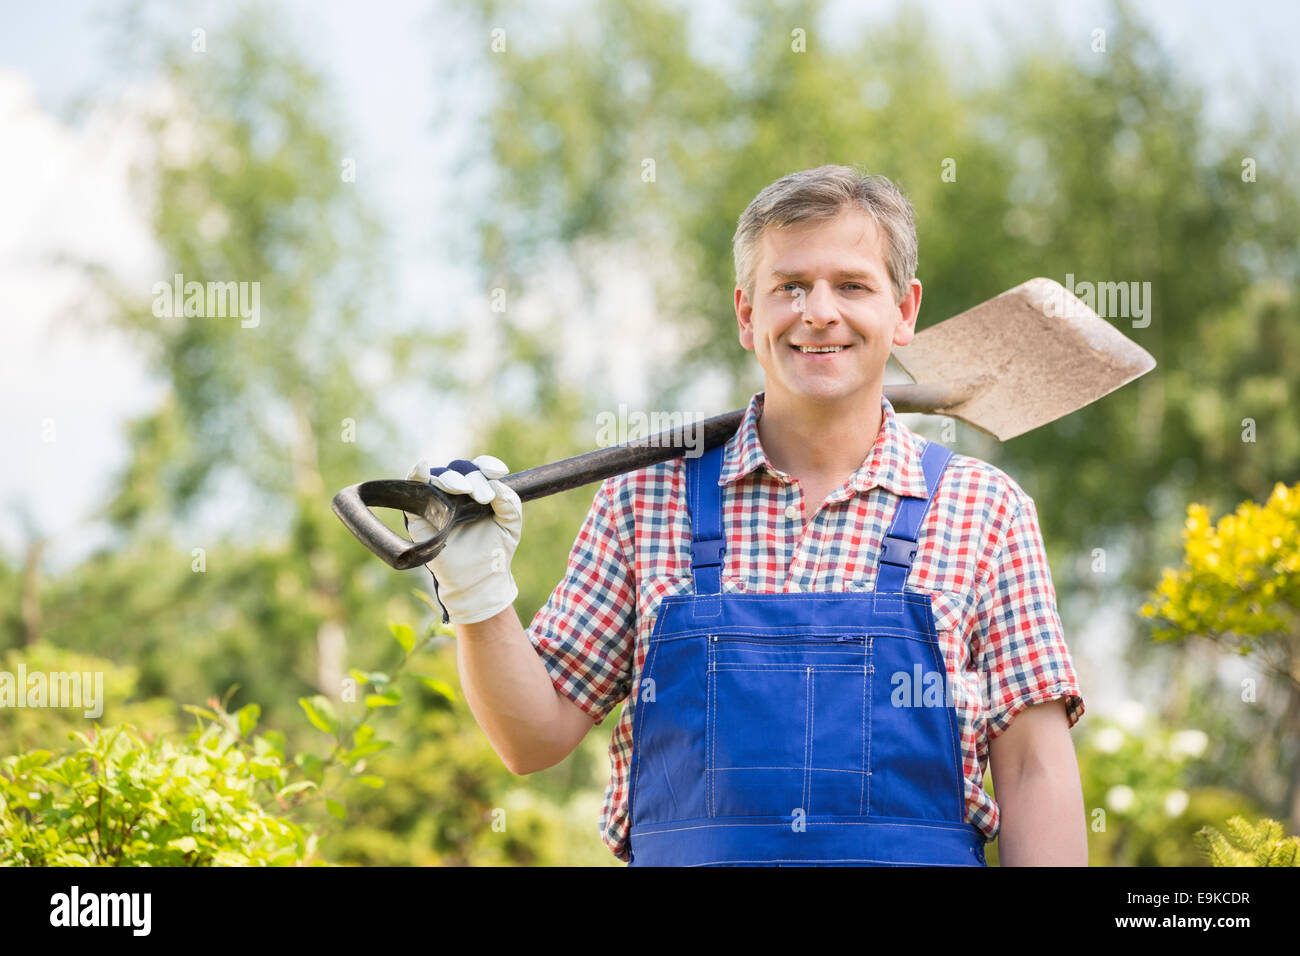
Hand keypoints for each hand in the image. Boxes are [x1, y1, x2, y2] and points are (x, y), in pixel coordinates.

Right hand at [404, 455, 521, 624]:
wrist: (479, 579)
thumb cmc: (495, 551)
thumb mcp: (510, 523)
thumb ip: (509, 501)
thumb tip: (495, 483)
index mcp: (478, 491)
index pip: (479, 468)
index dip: (487, 465)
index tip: (498, 473)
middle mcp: (456, 494)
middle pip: (460, 470)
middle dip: (473, 479)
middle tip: (483, 498)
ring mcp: (437, 502)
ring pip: (439, 477)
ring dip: (451, 479)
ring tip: (465, 491)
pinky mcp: (419, 515)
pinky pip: (414, 490)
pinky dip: (415, 475)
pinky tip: (422, 468)